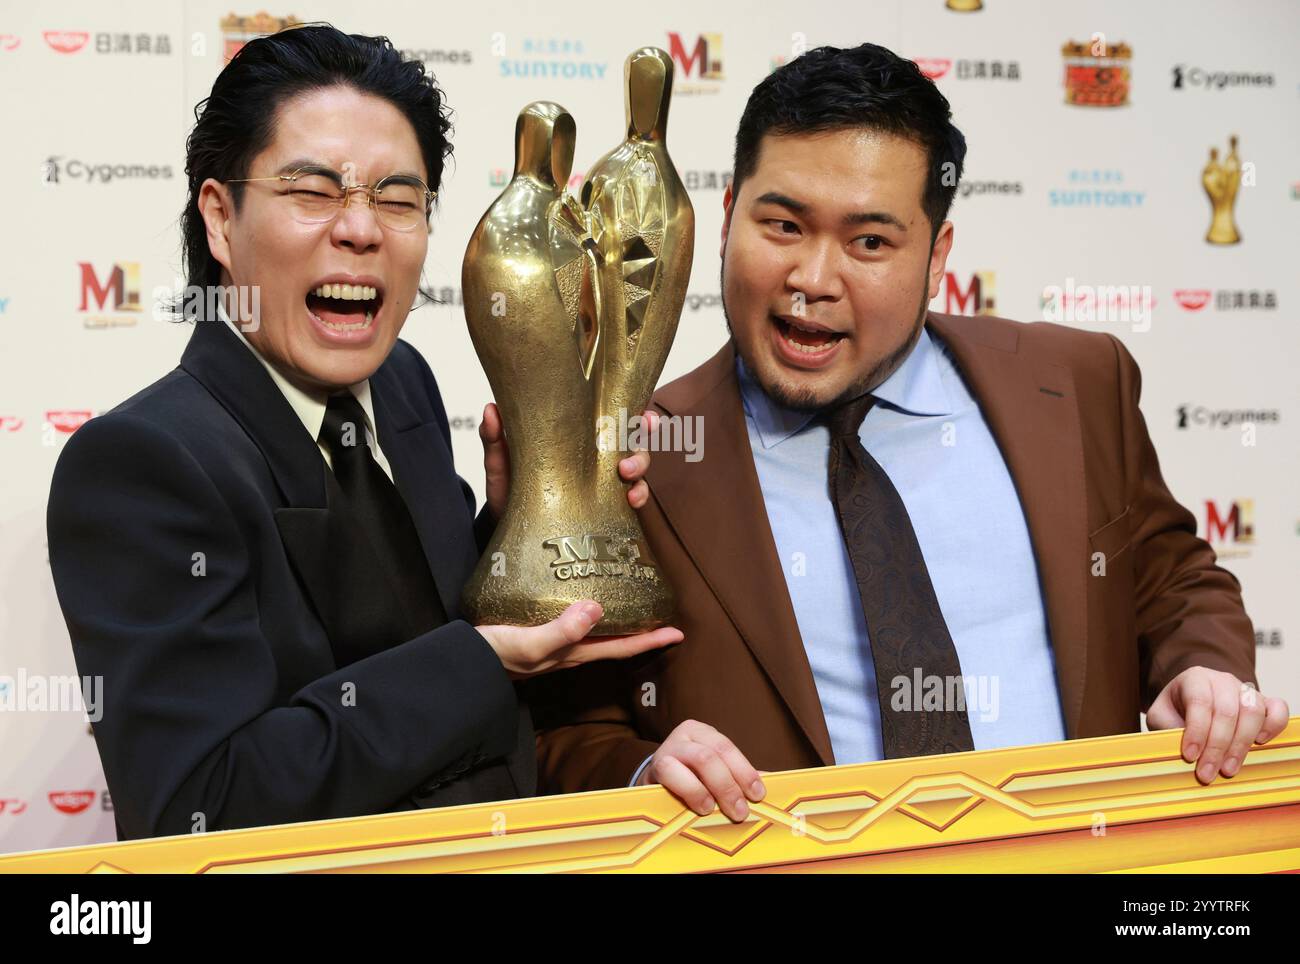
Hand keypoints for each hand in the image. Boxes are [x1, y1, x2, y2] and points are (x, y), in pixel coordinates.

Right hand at [477, 600, 681, 679]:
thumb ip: (561, 630)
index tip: (678, 632)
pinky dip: (590, 614)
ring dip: (620, 623)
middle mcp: (570, 651)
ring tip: (636, 603)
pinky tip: (586, 600)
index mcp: (573, 653)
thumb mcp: (529, 643)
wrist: (464, 665)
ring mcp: (555, 644)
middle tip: (665, 615)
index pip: (622, 647)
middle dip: (642, 632)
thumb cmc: (494, 653)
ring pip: (598, 634)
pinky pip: (576, 624)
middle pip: (616, 642)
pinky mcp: (540, 633)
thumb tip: (597, 609)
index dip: (650, 640)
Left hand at [480, 403, 656, 519]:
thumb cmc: (508, 490)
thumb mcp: (501, 463)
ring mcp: (603, 481)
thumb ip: (496, 438)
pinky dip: (639, 495)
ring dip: (640, 465)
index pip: (609, 415)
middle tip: (630, 447)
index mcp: (576, 436)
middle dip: (643, 437)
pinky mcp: (607, 506)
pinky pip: (633, 497)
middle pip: (632, 437)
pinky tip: (631, 501)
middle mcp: (595, 456)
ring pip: (638, 465)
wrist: (507, 529)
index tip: (640, 412)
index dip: (632, 409)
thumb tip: (491, 409)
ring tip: (627, 476)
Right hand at [635, 719, 764, 821]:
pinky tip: (699, 806)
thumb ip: (736, 776)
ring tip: (714, 809)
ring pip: (697, 761)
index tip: (758, 794)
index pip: (727, 748)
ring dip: (710, 789)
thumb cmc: (688, 777)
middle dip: (730, 785)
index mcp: (703, 732)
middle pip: (713, 755)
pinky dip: (690, 792)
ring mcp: (667, 749)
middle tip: (740, 811)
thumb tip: (767, 782)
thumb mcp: (712, 771)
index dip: (744, 771)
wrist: (652, 784)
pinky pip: (673, 775)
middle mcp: (685, 735)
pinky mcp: (654, 768)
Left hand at [1146, 667, 1289, 783]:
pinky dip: (1274, 726)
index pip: (1199, 702)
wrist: (1192, 700)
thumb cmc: (1176, 710)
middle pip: (1227, 711)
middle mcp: (1222, 681)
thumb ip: (1166, 727)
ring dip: (1241, 745)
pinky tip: (1259, 743)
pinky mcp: (1264, 702)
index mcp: (1195, 679)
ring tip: (1228, 769)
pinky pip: (1278, 709)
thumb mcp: (1160, 715)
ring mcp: (1245, 690)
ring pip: (1252, 712)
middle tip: (1207, 773)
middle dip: (1217, 747)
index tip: (1190, 756)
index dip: (1196, 731)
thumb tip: (1182, 750)